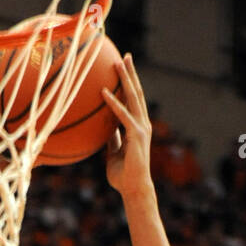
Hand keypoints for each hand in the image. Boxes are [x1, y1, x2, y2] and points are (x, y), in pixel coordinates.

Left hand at [102, 53, 153, 199]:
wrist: (133, 189)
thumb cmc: (123, 176)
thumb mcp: (113, 153)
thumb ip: (111, 139)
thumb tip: (103, 129)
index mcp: (138, 127)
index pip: (134, 101)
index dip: (129, 84)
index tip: (123, 69)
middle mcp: (142, 124)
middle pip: (137, 93)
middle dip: (131, 73)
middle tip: (125, 56)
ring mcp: (141, 128)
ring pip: (133, 98)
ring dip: (126, 79)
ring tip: (118, 62)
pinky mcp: (136, 135)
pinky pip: (122, 115)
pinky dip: (113, 103)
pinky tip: (103, 91)